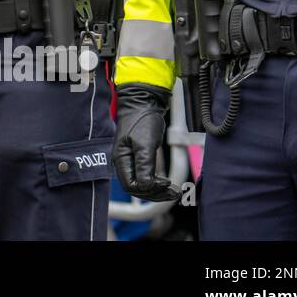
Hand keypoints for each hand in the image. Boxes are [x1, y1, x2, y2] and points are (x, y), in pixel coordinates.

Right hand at [113, 84, 181, 201]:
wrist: (143, 103)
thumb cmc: (142, 120)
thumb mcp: (145, 143)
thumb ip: (144, 166)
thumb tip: (145, 187)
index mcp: (121, 159)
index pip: (131, 185)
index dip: (149, 189)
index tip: (166, 184)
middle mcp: (123, 162)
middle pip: (136, 188)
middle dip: (156, 193)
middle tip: (175, 192)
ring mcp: (130, 160)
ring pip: (141, 184)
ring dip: (157, 190)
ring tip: (174, 191)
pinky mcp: (138, 157)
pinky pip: (145, 176)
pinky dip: (156, 183)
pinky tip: (166, 183)